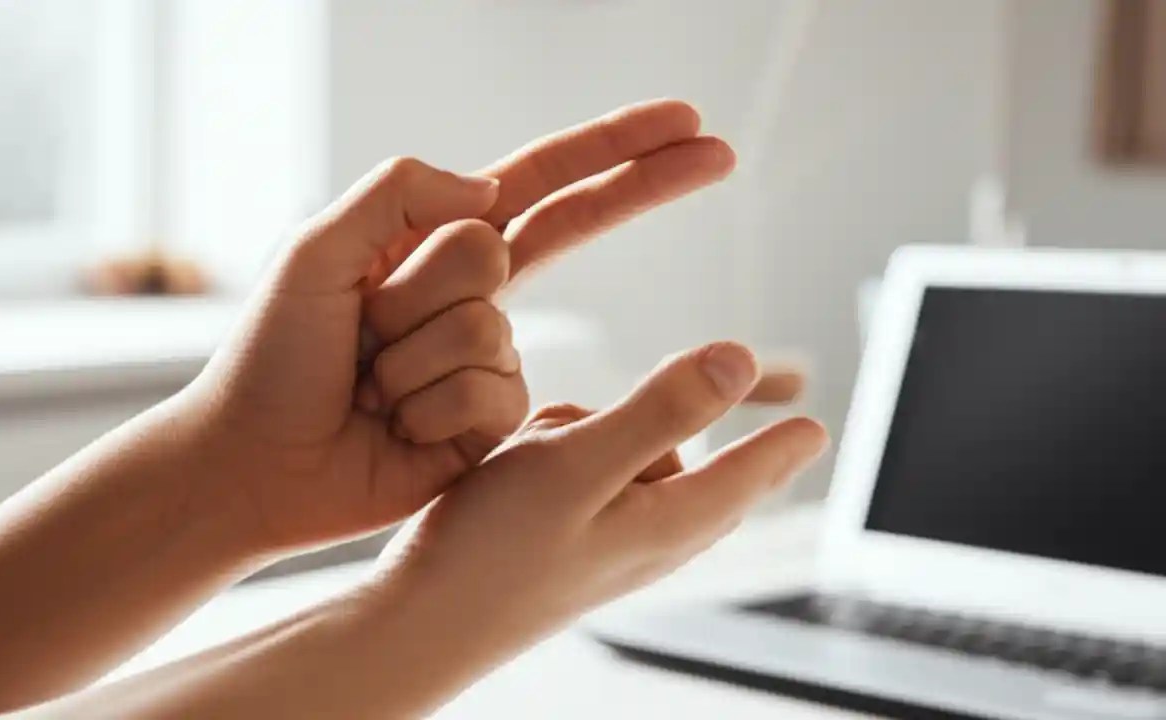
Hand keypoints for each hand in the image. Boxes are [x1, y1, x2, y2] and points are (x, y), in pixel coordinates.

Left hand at [179, 100, 738, 553]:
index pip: (543, 181)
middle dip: (635, 189)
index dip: (618, 152)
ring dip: (414, 352)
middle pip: (566, 229)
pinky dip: (430, 407)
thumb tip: (492, 192)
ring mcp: (487, 359)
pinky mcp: (492, 425)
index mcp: (433, 239)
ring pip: (496, 327)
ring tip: (365, 379)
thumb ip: (399, 194)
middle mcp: (472, 293)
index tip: (690, 126)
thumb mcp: (316, 250)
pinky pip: (495, 395)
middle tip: (715, 151)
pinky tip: (392, 424)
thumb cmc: (271, 357)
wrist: (255, 465)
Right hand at [345, 342, 827, 715]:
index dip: (780, 446)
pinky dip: (550, 455)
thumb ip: (661, 408)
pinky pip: (578, 472)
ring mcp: (604, 543)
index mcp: (669, 523)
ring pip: (617, 452)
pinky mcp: (565, 541)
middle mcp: (647, 539)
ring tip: (526, 464)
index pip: (748, 476)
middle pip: (677, 455)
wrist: (420, 619)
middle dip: (636, 423)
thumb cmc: (495, 546)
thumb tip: (739, 362)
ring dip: (577, 434)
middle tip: (589, 432)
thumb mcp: (580, 462)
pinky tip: (511, 474)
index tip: (815, 430)